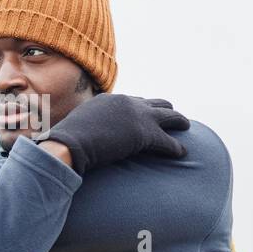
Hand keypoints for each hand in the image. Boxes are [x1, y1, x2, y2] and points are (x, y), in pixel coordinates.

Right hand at [36, 94, 189, 174]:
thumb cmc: (66, 141)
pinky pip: (167, 141)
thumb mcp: (75, 127)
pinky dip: (175, 147)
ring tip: (186, 126)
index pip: (133, 101)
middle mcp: (126, 102)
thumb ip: (83, 128)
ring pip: (168, 115)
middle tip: (173, 118)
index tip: (148, 114)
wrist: (70, 144)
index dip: (143, 109)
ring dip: (178, 121)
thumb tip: (73, 138)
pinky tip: (181, 152)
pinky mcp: (145, 134)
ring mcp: (137, 116)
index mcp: (110, 100)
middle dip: (165, 109)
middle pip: (155, 102)